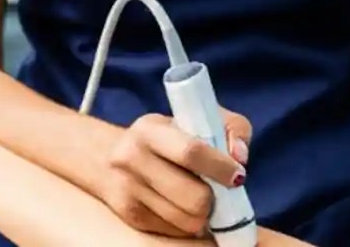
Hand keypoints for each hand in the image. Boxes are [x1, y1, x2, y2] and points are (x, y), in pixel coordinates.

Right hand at [102, 108, 250, 237]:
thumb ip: (231, 128)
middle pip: (192, 196)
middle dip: (214, 200)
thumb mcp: (198, 119)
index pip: (191, 152)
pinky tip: (180, 207)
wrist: (109, 156)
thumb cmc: (168, 136)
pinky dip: (185, 224)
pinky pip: (173, 231)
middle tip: (218, 193)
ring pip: (185, 220)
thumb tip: (240, 157)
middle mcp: (131, 157)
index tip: (238, 176)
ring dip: (202, 215)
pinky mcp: (128, 215)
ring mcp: (126, 189)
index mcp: (149, 129)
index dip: (220, 167)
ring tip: (199, 200)